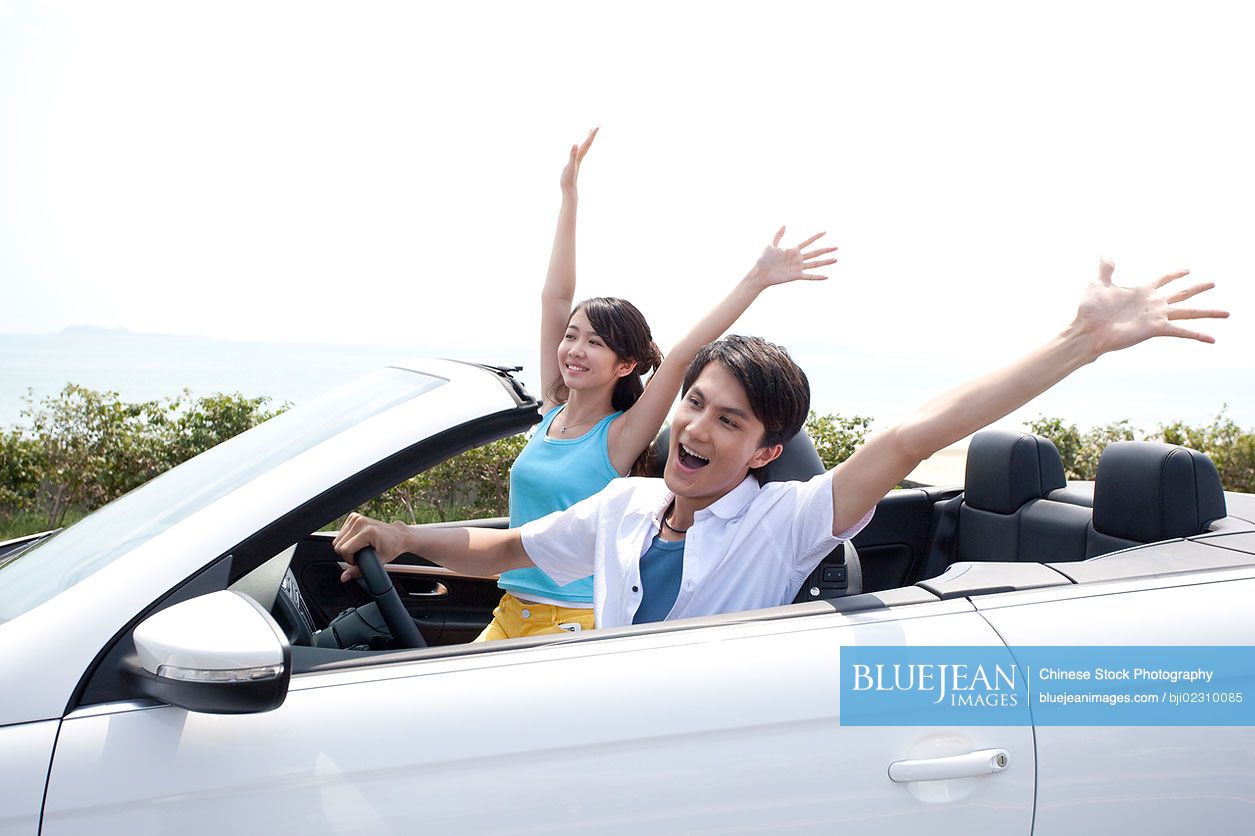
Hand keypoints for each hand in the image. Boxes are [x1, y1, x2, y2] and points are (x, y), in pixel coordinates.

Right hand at [333, 512, 410, 582]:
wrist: (398, 535)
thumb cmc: (392, 547)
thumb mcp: (378, 562)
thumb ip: (358, 571)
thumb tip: (344, 577)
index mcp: (367, 532)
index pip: (344, 549)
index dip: (349, 559)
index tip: (359, 560)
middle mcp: (361, 523)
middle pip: (338, 544)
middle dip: (347, 554)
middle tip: (360, 555)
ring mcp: (357, 518)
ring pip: (337, 539)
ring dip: (345, 546)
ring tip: (359, 548)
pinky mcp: (354, 516)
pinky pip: (340, 532)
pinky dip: (346, 539)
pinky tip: (357, 541)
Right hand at [559, 127, 597, 192]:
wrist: (569, 188)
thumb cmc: (569, 178)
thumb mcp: (570, 165)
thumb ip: (573, 155)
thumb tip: (575, 144)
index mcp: (580, 156)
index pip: (587, 143)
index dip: (592, 134)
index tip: (598, 126)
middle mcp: (580, 157)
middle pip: (588, 144)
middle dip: (592, 135)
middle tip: (597, 126)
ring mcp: (577, 160)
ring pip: (584, 147)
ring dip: (587, 140)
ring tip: (589, 133)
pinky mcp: (574, 163)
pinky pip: (578, 152)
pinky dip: (580, 147)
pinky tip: (578, 146)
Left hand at [750, 227, 838, 287]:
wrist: (760, 273)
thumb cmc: (764, 260)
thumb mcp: (770, 244)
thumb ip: (778, 235)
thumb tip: (784, 225)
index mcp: (793, 251)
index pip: (808, 242)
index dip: (816, 237)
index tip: (825, 232)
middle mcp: (798, 259)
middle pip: (815, 253)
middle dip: (826, 250)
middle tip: (837, 247)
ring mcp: (798, 267)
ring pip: (815, 264)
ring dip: (826, 262)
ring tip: (836, 259)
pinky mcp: (796, 276)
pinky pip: (809, 276)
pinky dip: (817, 277)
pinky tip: (826, 277)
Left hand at [1073, 260, 1228, 356]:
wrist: (1087, 330)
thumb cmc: (1090, 309)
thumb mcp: (1098, 283)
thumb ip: (1106, 269)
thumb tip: (1105, 253)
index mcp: (1142, 291)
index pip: (1163, 279)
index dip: (1175, 274)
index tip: (1188, 269)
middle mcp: (1152, 303)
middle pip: (1181, 293)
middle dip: (1197, 288)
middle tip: (1213, 282)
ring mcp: (1156, 316)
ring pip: (1188, 312)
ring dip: (1208, 312)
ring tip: (1227, 312)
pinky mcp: (1155, 329)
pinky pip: (1181, 331)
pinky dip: (1197, 335)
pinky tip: (1213, 338)